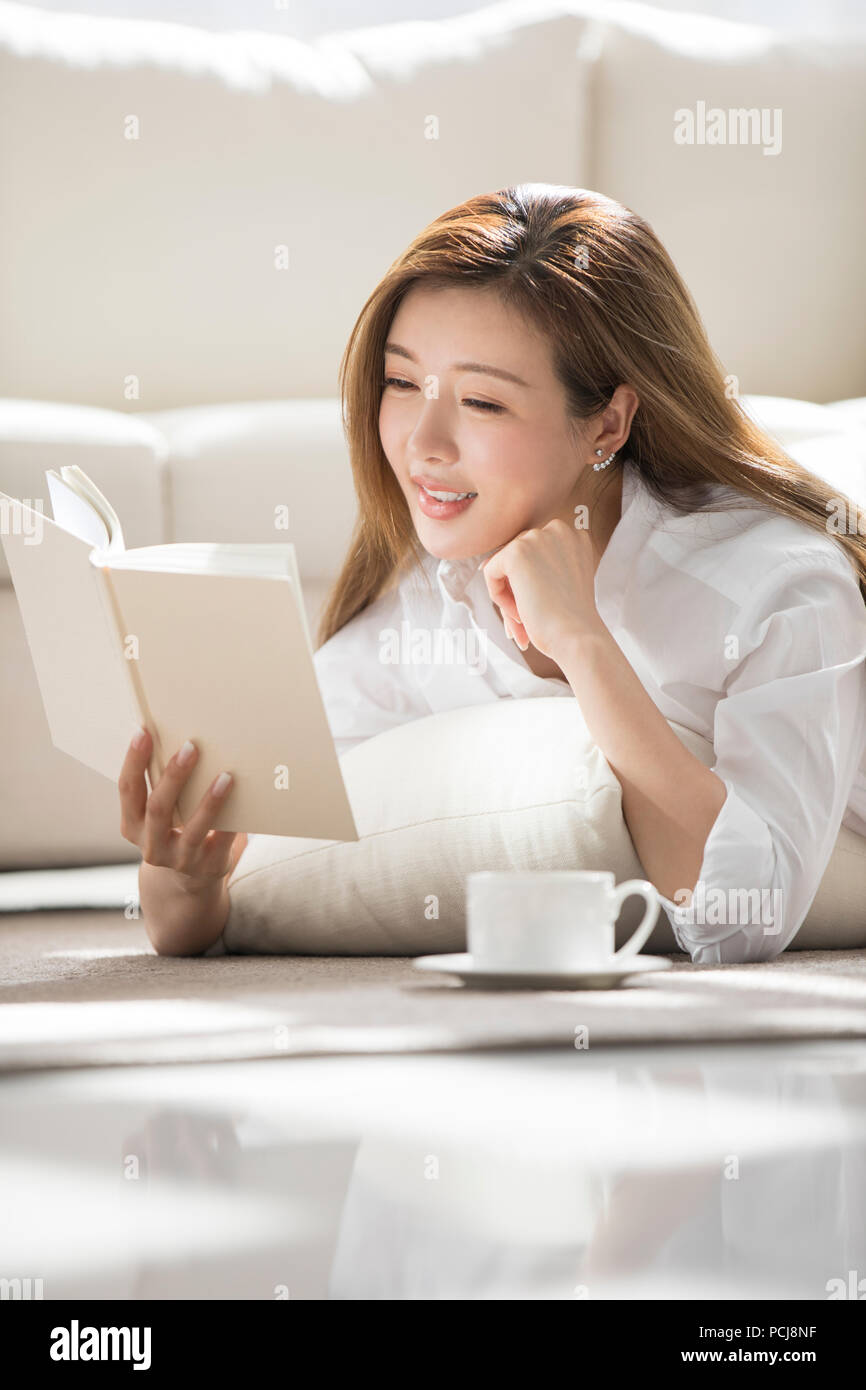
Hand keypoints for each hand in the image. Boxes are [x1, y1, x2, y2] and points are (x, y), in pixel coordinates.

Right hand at [119, 728, 247, 892]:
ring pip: (193, 829)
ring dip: (209, 801)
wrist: (189, 879)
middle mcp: (151, 845)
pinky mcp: (208, 866)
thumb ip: (162, 784)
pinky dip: (232, 821)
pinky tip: (243, 800)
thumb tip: (179, 737)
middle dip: (174, 776)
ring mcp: (180, 859)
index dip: (134, 760)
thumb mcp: (160, 813)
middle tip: (190, 746)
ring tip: (226, 776)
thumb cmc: (175, 828)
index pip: (128, 789)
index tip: (144, 732)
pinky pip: (222, 841)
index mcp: (132, 825)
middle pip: (158, 808)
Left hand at [481, 518, 604, 660]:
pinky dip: (499, 597)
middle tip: (529, 620)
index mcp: (574, 537)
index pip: (536, 554)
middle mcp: (558, 530)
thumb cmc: (571, 620)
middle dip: (519, 591)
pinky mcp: (515, 552)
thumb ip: (534, 568)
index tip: (544, 607)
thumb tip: (485, 564)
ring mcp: (537, 538)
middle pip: (519, 558)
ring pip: (505, 566)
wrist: (577, 636)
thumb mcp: (559, 584)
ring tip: (525, 621)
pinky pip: (491, 572)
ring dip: (510, 596)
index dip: (533, 583)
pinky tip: (520, 613)